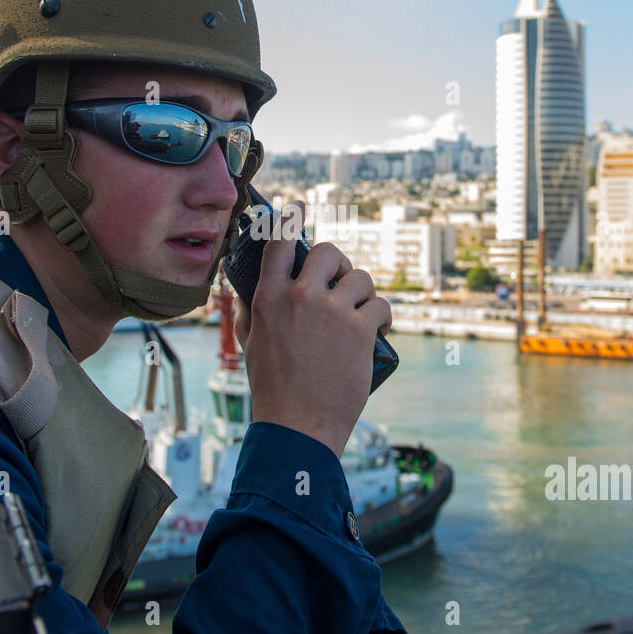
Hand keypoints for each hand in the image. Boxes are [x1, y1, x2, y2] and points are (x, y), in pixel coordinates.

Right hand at [232, 200, 391, 459]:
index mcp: (269, 297)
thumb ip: (251, 311)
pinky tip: (379, 328)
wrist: (298, 425)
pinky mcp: (361, 330)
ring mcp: (332, 311)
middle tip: (340, 283)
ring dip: (363, 292)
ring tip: (360, 312)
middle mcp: (300, 296)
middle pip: (328, 251)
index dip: (290, 219)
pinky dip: (383, 316)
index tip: (299, 208)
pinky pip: (382, 305)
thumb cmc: (272, 388)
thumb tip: (249, 290)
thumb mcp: (251, 343)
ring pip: (361, 277)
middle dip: (338, 263)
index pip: (279, 242)